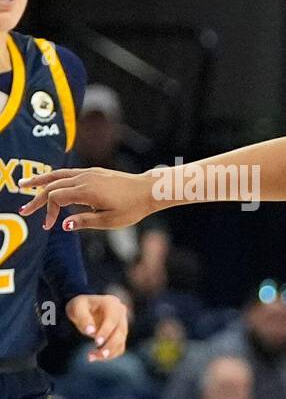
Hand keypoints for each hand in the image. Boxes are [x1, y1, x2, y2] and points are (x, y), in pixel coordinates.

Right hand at [18, 167, 157, 230]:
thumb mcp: (110, 220)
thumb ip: (85, 221)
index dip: (48, 212)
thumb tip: (64, 225)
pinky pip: (68, 172)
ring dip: (39, 181)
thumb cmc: (132, 208)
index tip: (48, 226)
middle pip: (52, 186)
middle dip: (36, 199)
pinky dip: (54, 177)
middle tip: (24, 211)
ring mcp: (89, 172)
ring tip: (24, 185)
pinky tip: (48, 182)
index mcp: (86, 191)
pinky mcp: (94, 171)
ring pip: (57, 174)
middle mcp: (85, 178)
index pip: (56, 198)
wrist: (149, 190)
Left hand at [65, 294, 128, 362]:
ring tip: (90, 357)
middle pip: (120, 332)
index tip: (97, 343)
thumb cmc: (79, 306)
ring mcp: (123, 324)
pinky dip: (110, 354)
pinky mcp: (121, 335)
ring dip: (109, 352)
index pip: (113, 319)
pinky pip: (120, 347)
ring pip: (121, 341)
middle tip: (95, 355)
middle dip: (109, 345)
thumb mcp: (77, 307)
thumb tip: (91, 332)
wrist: (84, 309)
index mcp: (112, 303)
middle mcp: (121, 313)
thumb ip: (83, 318)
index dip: (106, 331)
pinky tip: (95, 357)